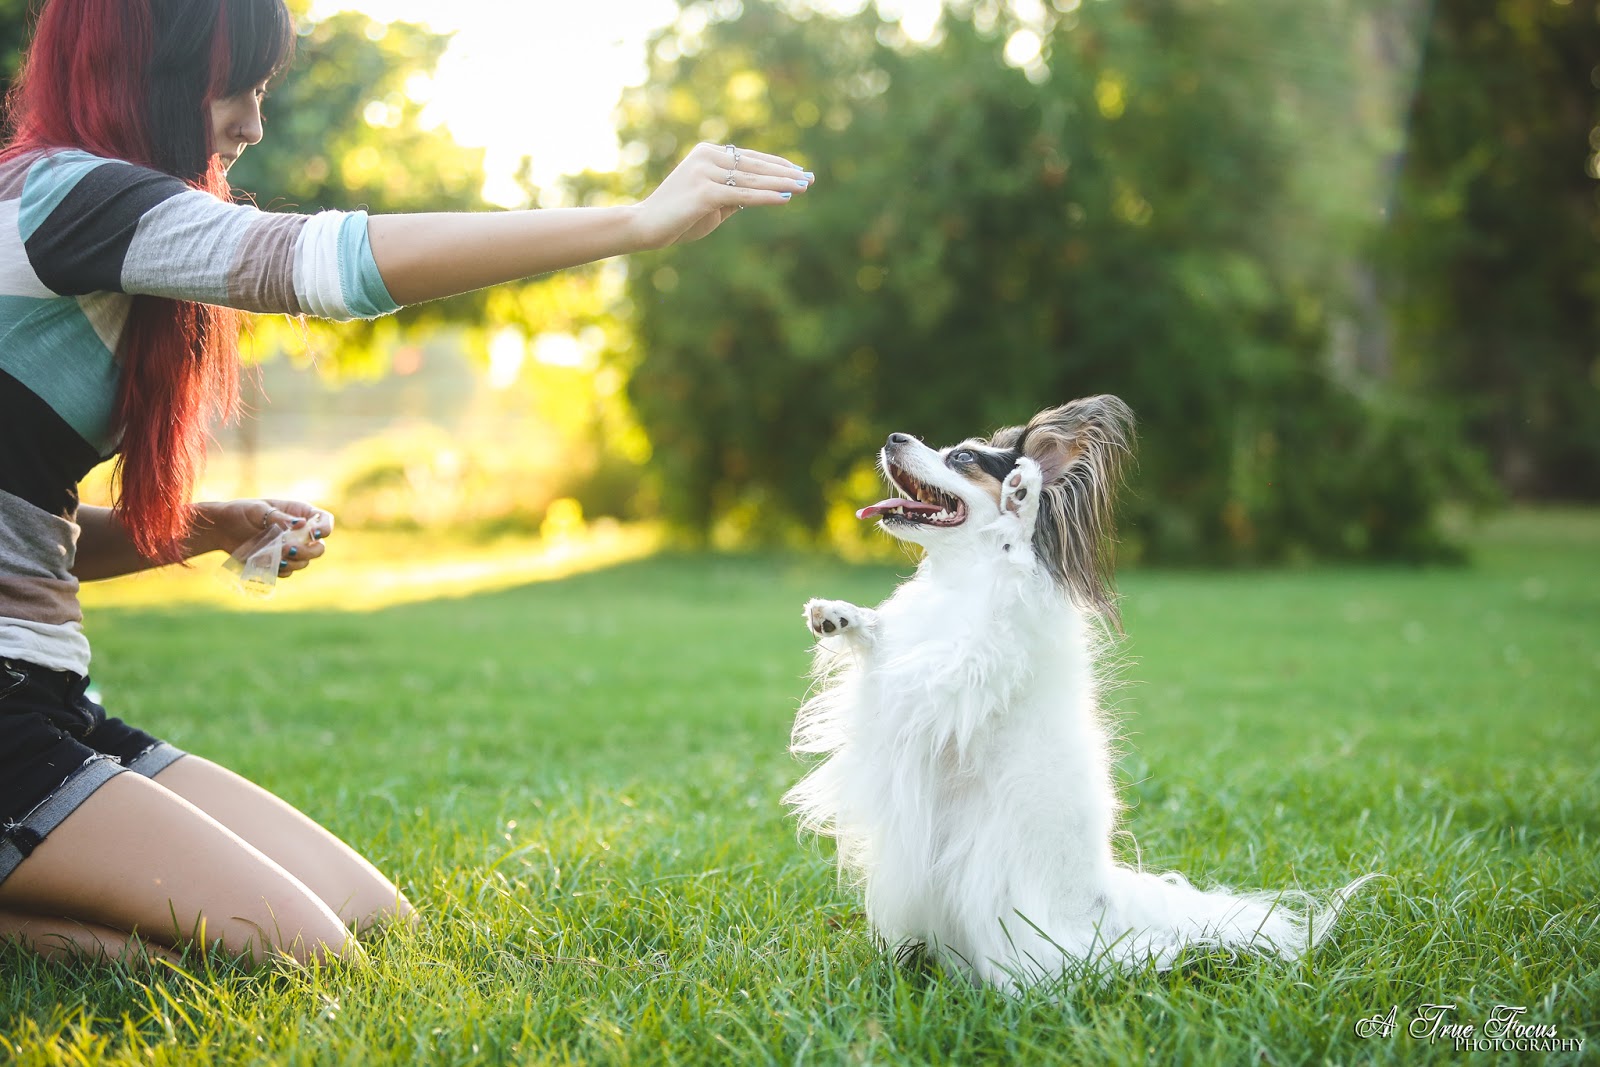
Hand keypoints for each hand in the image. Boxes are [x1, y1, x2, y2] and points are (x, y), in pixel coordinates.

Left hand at [196, 499, 334, 578]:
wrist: (222, 529)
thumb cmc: (241, 512)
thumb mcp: (258, 510)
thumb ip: (279, 517)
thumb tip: (301, 524)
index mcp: (300, 514)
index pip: (324, 521)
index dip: (325, 528)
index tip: (314, 534)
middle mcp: (299, 533)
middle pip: (319, 547)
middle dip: (309, 551)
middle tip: (290, 549)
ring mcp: (291, 549)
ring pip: (304, 562)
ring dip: (292, 561)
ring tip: (274, 554)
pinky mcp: (279, 562)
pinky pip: (288, 571)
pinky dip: (280, 569)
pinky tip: (266, 561)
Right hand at [631, 142, 813, 248]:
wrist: (644, 227)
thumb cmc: (678, 217)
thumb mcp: (712, 202)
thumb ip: (735, 194)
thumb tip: (765, 192)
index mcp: (708, 153)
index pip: (749, 159)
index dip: (777, 166)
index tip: (799, 172)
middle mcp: (707, 156)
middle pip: (754, 166)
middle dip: (785, 173)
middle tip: (810, 179)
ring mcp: (704, 172)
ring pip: (752, 180)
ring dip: (781, 183)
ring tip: (804, 186)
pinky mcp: (704, 192)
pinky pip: (742, 195)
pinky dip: (766, 196)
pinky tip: (785, 197)